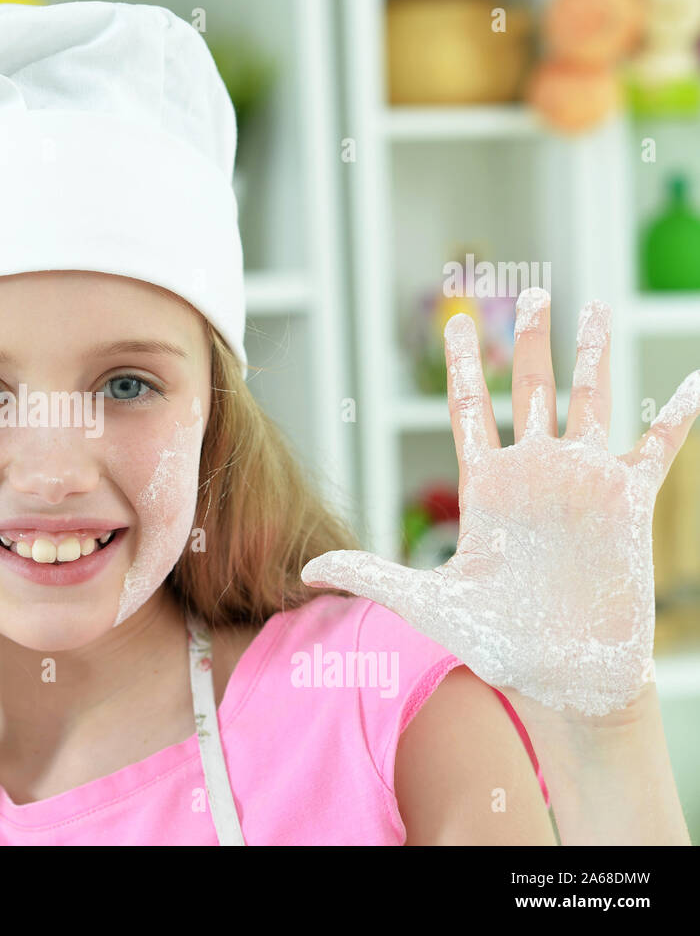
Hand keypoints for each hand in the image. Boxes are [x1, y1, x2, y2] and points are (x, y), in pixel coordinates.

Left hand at [301, 288, 699, 717]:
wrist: (561, 676)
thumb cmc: (495, 642)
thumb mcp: (425, 601)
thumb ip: (369, 574)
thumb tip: (304, 570)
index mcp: (486, 486)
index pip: (472, 408)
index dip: (467, 364)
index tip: (460, 321)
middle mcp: (534, 475)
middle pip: (531, 390)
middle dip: (530, 340)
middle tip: (530, 290)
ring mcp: (582, 484)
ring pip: (589, 401)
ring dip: (592, 355)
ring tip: (592, 306)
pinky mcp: (628, 504)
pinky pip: (657, 446)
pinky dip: (676, 413)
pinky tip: (692, 380)